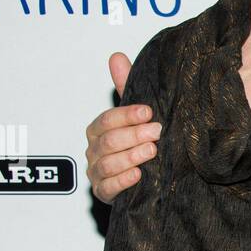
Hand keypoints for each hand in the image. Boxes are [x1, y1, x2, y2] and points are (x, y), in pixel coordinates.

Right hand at [86, 52, 160, 202]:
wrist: (145, 179)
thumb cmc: (136, 143)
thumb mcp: (134, 116)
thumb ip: (126, 88)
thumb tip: (116, 56)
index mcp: (98, 130)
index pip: (106, 120)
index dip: (126, 115)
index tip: (149, 112)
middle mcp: (93, 150)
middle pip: (107, 141)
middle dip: (133, 135)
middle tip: (157, 132)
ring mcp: (96, 173)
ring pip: (107, 164)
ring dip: (130, 156)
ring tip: (152, 151)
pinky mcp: (103, 194)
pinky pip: (108, 188)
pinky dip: (122, 181)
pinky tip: (138, 175)